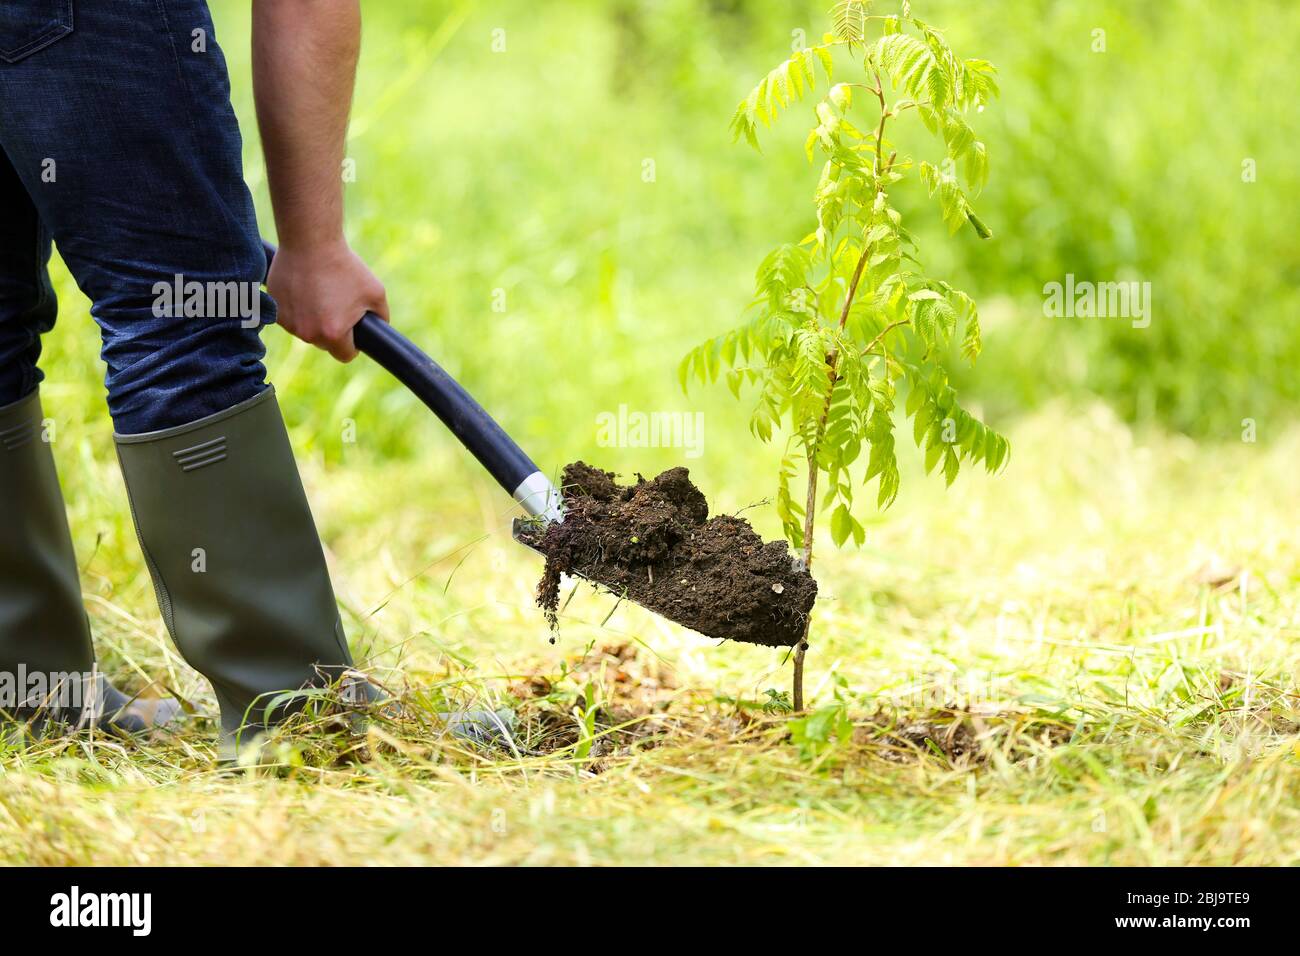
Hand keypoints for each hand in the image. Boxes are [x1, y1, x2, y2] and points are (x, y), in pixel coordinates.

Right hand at [266, 239, 387, 361]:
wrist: (310, 241)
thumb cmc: (345, 266)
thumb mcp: (376, 293)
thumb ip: (381, 317)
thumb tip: (380, 330)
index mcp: (333, 334)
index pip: (345, 355)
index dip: (352, 346)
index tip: (353, 334)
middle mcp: (308, 333)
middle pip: (324, 344)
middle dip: (332, 331)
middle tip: (337, 306)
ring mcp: (288, 322)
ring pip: (306, 330)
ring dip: (313, 319)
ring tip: (321, 293)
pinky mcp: (275, 309)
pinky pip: (290, 317)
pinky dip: (297, 308)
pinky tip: (304, 289)